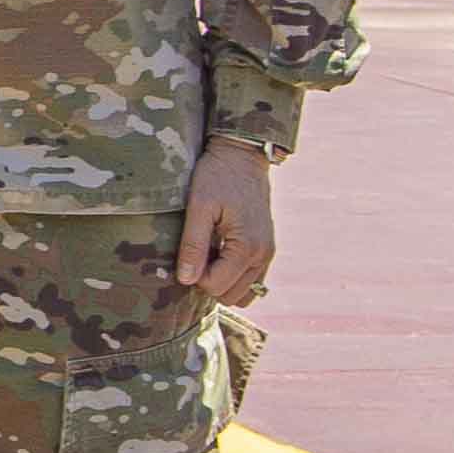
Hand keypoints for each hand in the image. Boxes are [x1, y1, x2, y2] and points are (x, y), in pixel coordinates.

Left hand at [175, 137, 278, 307]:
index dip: (195, 275)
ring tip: (210, 254)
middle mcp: (263, 255)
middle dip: (209, 282)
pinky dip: (234, 277)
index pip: (216, 286)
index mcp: (247, 247)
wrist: (242, 155)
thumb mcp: (199, 206)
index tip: (189, 251)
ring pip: (243, 294)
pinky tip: (221, 254)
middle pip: (230, 296)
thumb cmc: (217, 176)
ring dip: (223, 282)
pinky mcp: (266, 249)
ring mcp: (267, 253)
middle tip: (198, 253)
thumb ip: (193, 244)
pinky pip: (252, 281)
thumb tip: (186, 279)